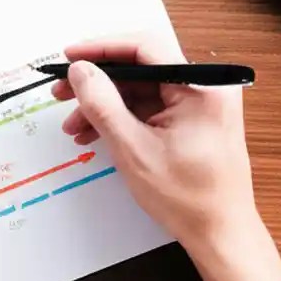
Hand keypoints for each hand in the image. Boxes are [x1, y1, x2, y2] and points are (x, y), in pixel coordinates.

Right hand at [52, 37, 258, 252]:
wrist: (220, 233)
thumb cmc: (186, 197)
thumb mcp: (133, 149)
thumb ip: (102, 104)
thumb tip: (79, 70)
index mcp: (200, 88)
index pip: (145, 47)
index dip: (102, 48)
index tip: (69, 57)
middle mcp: (205, 87)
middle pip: (141, 67)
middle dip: (98, 81)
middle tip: (61, 92)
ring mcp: (200, 103)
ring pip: (141, 89)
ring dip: (105, 103)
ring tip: (73, 125)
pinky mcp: (193, 119)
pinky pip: (150, 107)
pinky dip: (122, 117)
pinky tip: (94, 133)